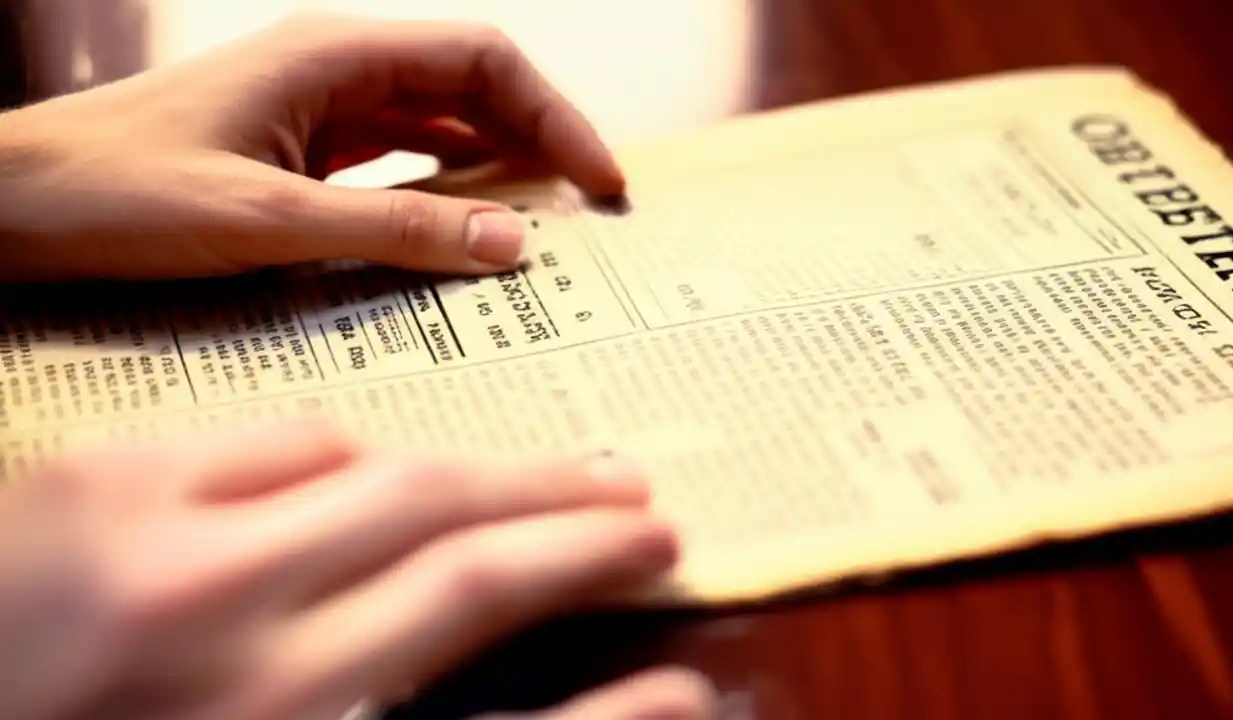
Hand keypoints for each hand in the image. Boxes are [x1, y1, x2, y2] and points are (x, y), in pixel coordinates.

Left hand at [0, 14, 624, 281]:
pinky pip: (396, 158)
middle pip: (471, 86)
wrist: (14, 204)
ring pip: (437, 123)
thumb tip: (512, 247)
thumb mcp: (269, 222)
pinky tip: (464, 230)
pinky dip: (443, 188)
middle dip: (539, 139)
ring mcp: (315, 107)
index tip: (600, 182)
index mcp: (335, 54)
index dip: (556, 114)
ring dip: (496, 166)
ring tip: (547, 224)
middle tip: (590, 211)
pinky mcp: (297, 148)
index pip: (483, 61)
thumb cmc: (120, 195)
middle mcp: (334, 67)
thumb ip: (396, 232)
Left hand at [0, 419, 710, 719]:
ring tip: (522, 486)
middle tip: (630, 491)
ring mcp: (142, 527)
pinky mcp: (90, 476)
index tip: (663, 546)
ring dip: (454, 475)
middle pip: (440, 516)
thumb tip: (644, 699)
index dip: (585, 563)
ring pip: (358, 462)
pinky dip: (333, 459)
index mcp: (269, 707)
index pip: (476, 602)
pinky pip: (263, 438)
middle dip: (556, 499)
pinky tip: (360, 483)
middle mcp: (211, 609)